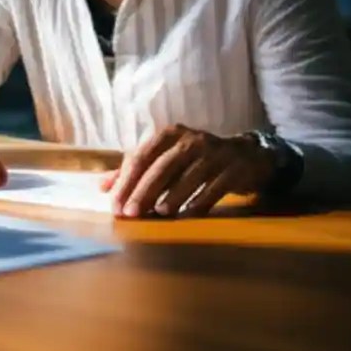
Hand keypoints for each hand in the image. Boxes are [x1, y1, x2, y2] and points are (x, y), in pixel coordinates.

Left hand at [102, 124, 276, 217]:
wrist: (248, 156)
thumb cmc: (196, 160)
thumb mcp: (166, 160)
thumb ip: (136, 171)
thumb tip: (103, 188)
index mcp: (169, 135)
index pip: (141, 157)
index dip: (126, 182)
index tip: (115, 206)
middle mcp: (191, 139)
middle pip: (162, 166)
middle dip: (144, 190)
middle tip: (131, 213)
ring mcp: (216, 153)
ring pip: (190, 175)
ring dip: (173, 196)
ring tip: (158, 213)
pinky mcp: (236, 168)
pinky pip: (216, 187)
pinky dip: (200, 202)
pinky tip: (187, 216)